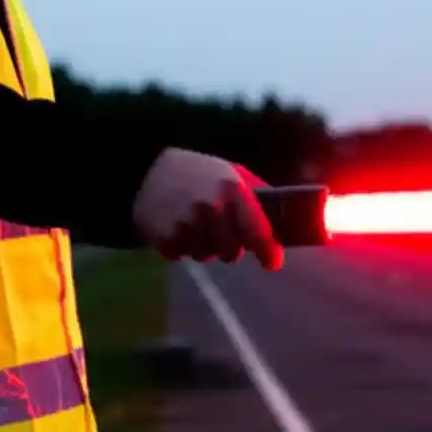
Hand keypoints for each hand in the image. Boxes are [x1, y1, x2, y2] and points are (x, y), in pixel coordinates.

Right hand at [132, 148, 283, 268]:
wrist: (146, 169)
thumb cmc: (199, 172)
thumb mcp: (232, 173)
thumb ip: (256, 197)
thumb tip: (284, 224)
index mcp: (232, 191)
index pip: (256, 232)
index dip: (267, 252)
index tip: (272, 262)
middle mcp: (210, 209)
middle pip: (232, 253)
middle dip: (231, 245)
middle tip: (221, 230)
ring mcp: (185, 225)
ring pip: (207, 256)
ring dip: (206, 246)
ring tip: (196, 224)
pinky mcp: (165, 238)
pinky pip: (183, 256)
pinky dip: (183, 246)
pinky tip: (178, 226)